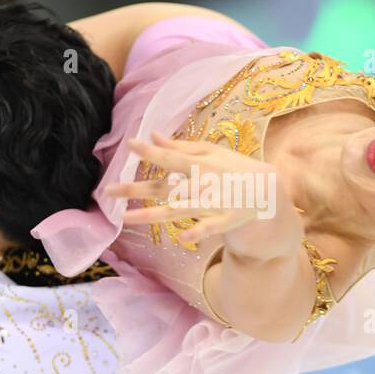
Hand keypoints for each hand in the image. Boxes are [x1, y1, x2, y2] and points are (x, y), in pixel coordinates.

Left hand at [106, 130, 283, 245]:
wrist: (267, 188)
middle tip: (107, 192)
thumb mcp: (210, 152)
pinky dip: (198, 232)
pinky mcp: (225, 220)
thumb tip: (153, 134)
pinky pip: (209, 227)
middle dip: (134, 189)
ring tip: (125, 219)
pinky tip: (182, 239)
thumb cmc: (234, 167)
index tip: (129, 145)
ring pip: (176, 210)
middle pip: (162, 187)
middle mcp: (200, 183)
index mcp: (197, 165)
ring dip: (151, 214)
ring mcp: (212, 203)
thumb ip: (181, 147)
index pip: (169, 158)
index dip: (150, 152)